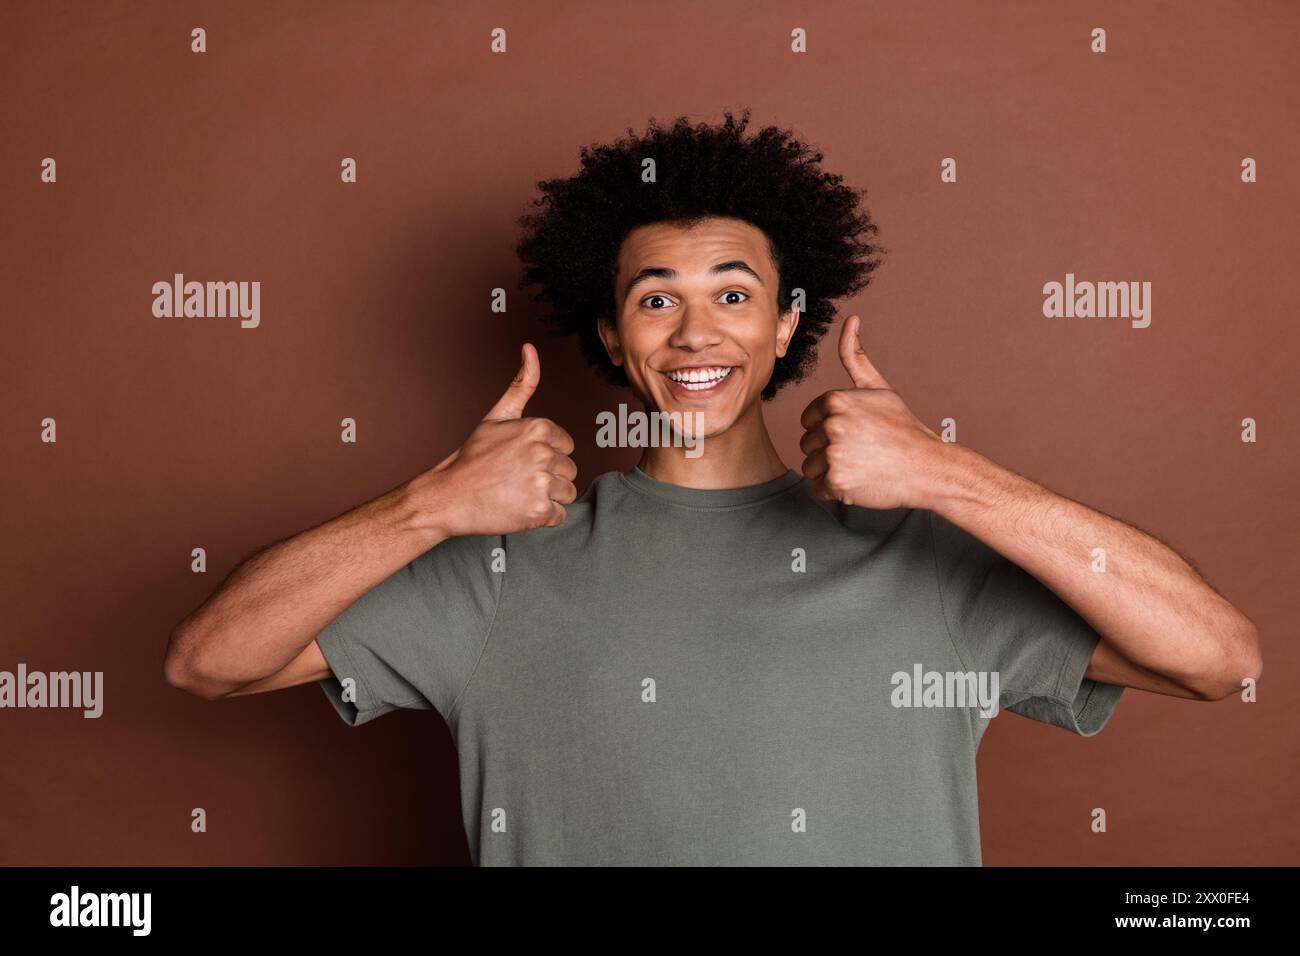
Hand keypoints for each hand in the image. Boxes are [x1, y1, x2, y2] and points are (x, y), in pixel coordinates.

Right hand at [418, 343, 577, 535]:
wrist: (448, 496)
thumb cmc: (472, 457)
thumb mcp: (497, 416)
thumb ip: (522, 384)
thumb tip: (530, 348)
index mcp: (539, 428)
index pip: (567, 446)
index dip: (545, 455)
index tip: (520, 459)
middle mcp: (543, 453)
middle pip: (569, 470)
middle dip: (547, 476)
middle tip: (516, 478)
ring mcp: (541, 483)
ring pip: (567, 492)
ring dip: (547, 497)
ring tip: (518, 493)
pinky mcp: (538, 511)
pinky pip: (559, 515)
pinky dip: (542, 517)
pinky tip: (519, 508)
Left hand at [798, 316, 947, 510]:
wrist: (928, 467)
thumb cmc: (902, 429)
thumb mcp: (878, 389)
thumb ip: (855, 357)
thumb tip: (851, 319)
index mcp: (835, 400)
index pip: (808, 419)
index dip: (830, 428)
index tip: (856, 432)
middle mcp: (831, 424)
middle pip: (807, 443)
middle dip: (829, 450)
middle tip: (862, 451)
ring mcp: (833, 454)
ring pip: (810, 466)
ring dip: (830, 471)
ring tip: (861, 466)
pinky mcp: (836, 481)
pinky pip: (817, 488)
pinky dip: (835, 490)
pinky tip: (859, 481)